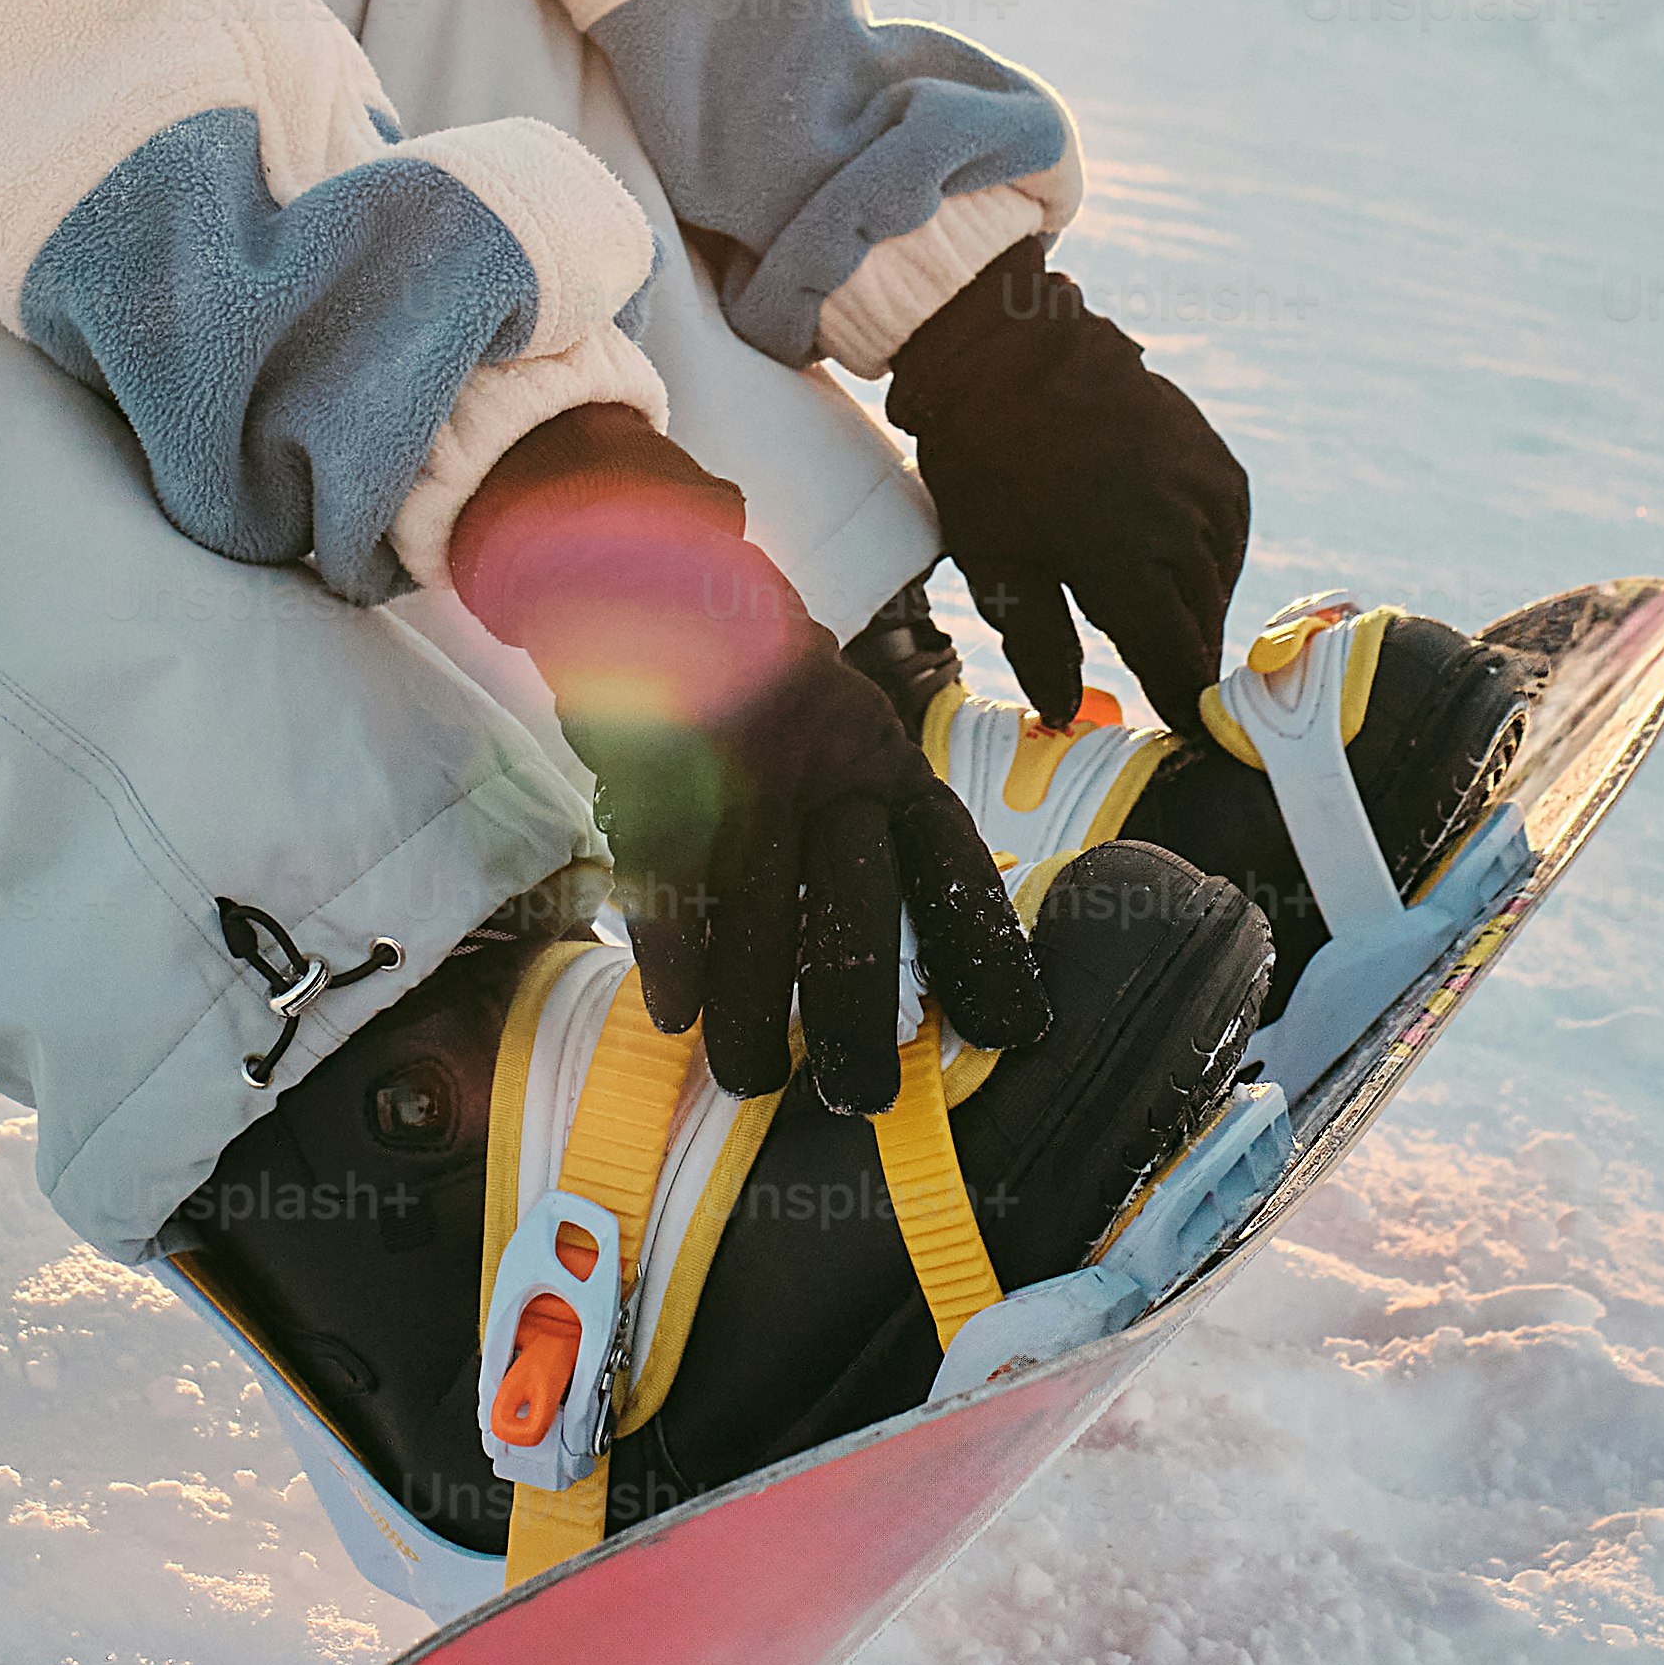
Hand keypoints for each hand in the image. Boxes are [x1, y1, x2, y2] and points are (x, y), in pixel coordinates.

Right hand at [444, 406, 1050, 1109]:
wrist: (646, 569)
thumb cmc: (750, 680)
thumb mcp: (830, 728)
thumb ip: (860, 817)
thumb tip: (905, 946)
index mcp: (879, 756)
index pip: (948, 862)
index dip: (985, 949)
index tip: (1017, 1030)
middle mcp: (825, 765)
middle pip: (855, 905)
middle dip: (857, 1012)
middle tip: (861, 1095)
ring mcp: (737, 770)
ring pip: (756, 910)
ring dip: (752, 1007)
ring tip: (749, 1079)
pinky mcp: (657, 775)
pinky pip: (667, 882)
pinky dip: (672, 953)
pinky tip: (675, 1013)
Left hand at [882, 256, 1253, 729]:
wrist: (1007, 353)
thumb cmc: (988, 461)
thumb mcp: (997, 564)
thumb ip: (1039, 643)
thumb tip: (1065, 710)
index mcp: (1127, 568)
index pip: (1173, 660)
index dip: (1178, 698)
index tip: (1184, 725)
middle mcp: (1179, 530)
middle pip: (1200, 620)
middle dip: (1186, 655)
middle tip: (1174, 681)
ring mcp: (1200, 485)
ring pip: (1220, 572)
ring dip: (1202, 605)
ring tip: (1177, 626)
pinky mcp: (1208, 450)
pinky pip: (1230, 520)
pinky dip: (1216, 551)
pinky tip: (1192, 561)